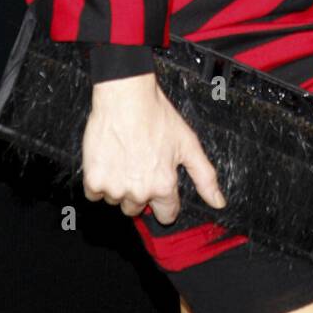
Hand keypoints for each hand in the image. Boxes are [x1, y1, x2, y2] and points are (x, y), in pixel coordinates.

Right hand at [83, 74, 226, 223]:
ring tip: (124, 158)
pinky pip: (94, 193)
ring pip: (116, 200)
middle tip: (140, 164)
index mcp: (164, 185)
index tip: (159, 188)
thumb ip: (205, 177)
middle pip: (138, 208)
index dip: (165, 202)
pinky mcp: (93, 181)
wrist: (125, 98)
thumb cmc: (156, 116)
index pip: (166, 215)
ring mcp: (115, 188)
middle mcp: (139, 192)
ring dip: (119, 186)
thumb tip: (218, 202)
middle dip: (140, 191)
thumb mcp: (188, 144)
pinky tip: (108, 160)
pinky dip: (99, 181)